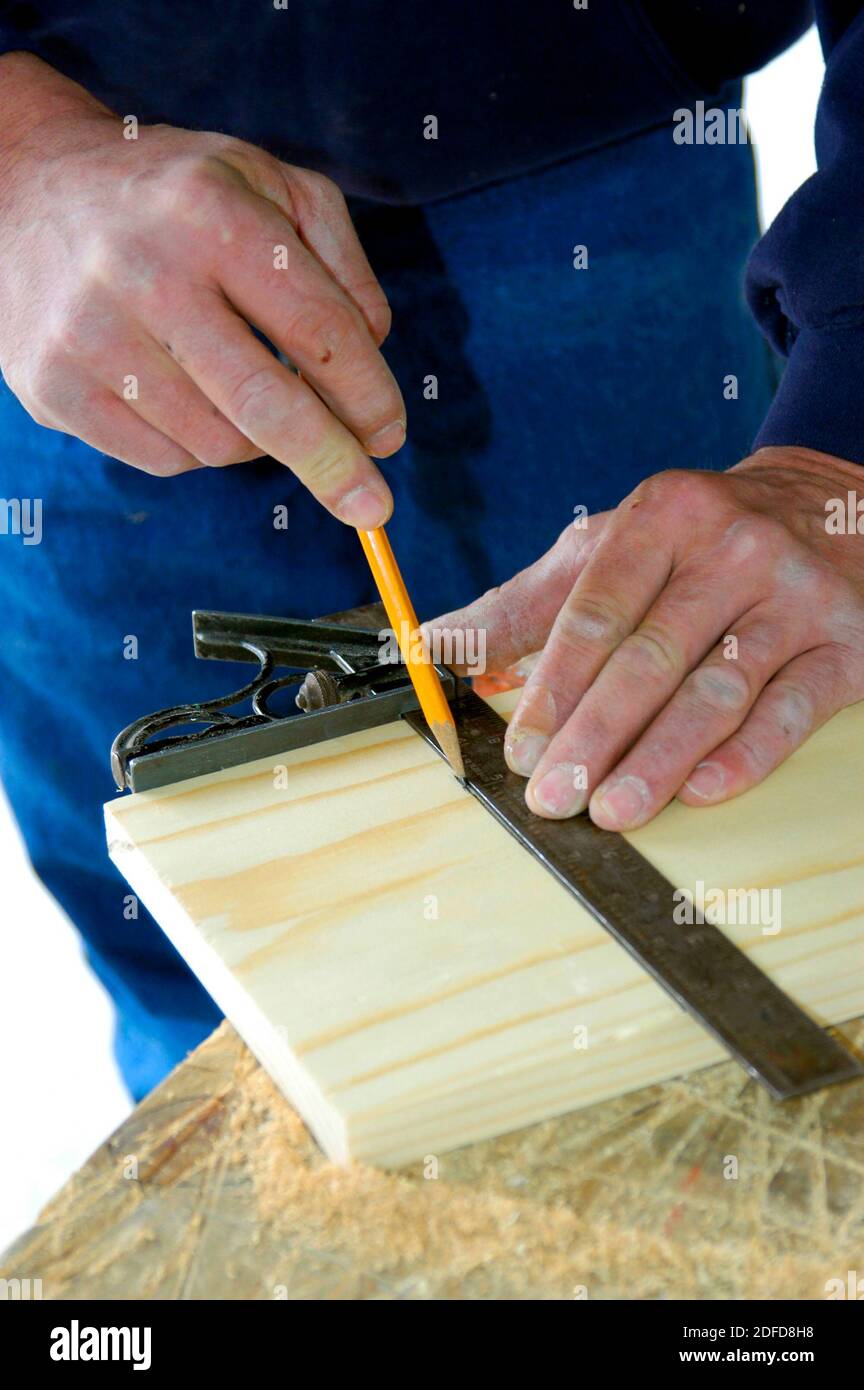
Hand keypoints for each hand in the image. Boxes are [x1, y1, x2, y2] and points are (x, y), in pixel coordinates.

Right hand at [0, 54, 402, 523]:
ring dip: (258, 440)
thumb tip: (375, 350)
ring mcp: (90, 335)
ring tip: (246, 392)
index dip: (367, 395)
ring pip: (218, 444)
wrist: (25, 191)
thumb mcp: (267, 184)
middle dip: (333, 464)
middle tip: (374, 507)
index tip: (390, 435)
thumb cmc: (173, 197)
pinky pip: (165, 460)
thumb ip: (339, 258)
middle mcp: (144, 272)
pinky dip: (199, 447)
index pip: (316, 328)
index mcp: (210, 212)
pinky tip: (189, 397)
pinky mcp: (55, 388)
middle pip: (266, 404)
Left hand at [427, 447, 863, 827]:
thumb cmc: (700, 539)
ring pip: (717, 690)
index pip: (596, 611)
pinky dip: (744, 757)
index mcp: (663, 517)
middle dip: (594, 735)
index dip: (552, 687)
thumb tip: (430, 646)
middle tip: (554, 797)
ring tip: (611, 811)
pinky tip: (699, 790)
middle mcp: (733, 550)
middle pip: (651, 657)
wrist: (832, 505)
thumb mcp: (610, 546)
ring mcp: (794, 598)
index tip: (520, 750)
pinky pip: (790, 711)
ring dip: (658, 759)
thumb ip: (525, 602)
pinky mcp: (846, 646)